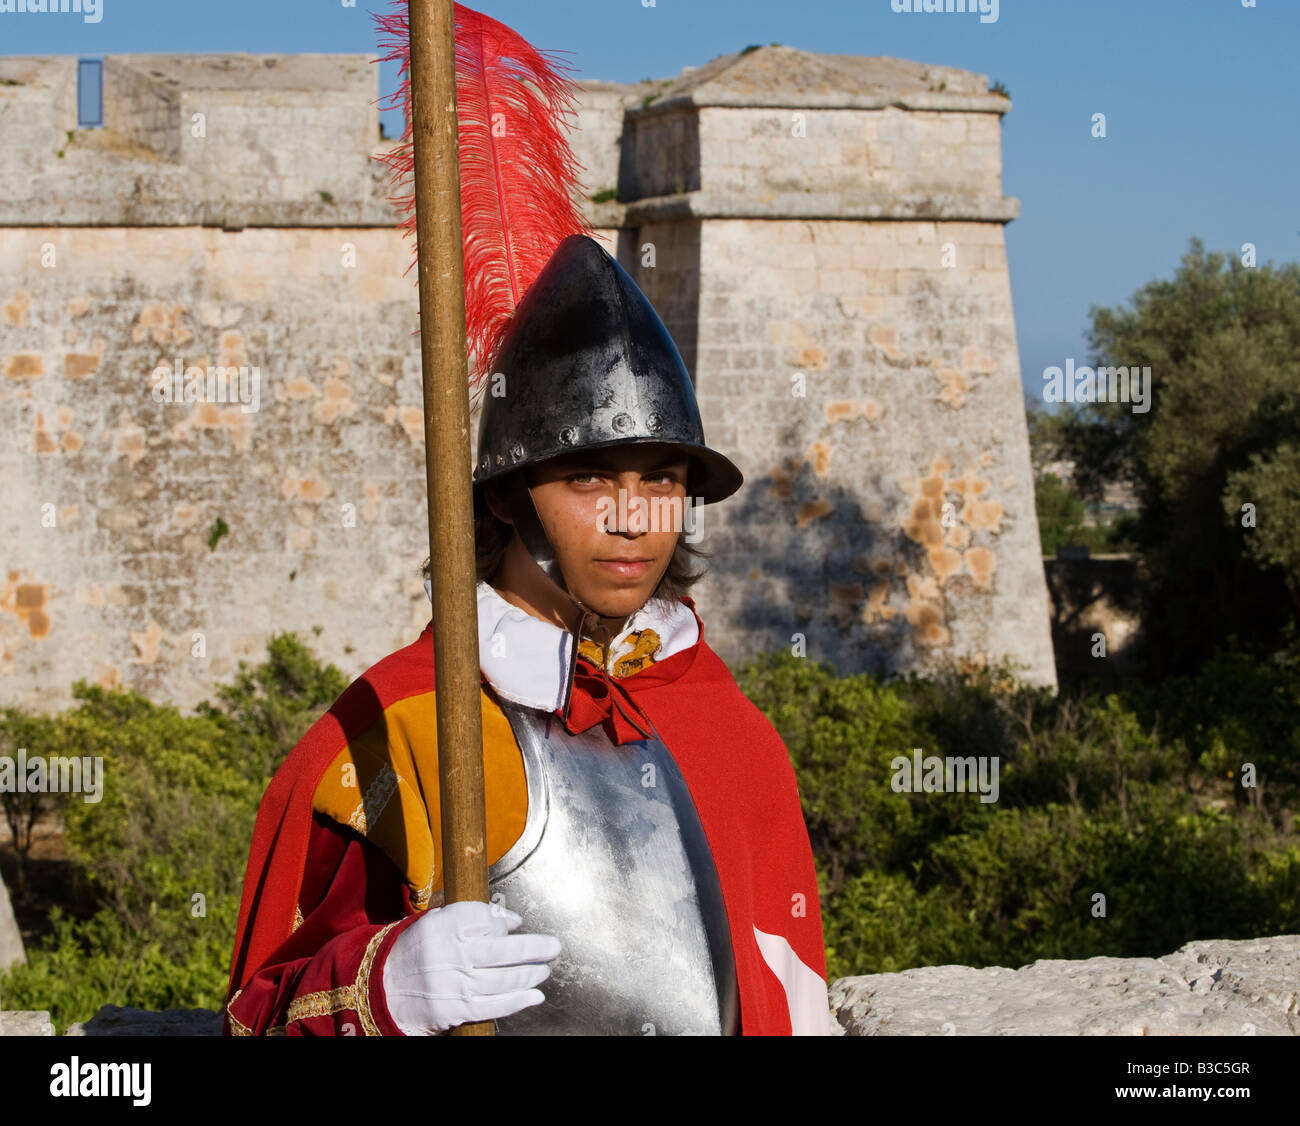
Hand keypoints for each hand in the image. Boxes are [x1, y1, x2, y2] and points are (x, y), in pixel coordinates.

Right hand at [381, 899, 560, 1034]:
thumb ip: (474, 917)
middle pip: (501, 950)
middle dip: (533, 949)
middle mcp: (450, 954)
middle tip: (553, 947)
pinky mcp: (455, 1009)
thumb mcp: (437, 922)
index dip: (504, 921)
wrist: (383, 986)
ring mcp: (454, 984)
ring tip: (544, 970)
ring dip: (529, 975)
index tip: (518, 923)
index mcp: (443, 926)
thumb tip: (512, 921)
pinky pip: (494, 1005)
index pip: (483, 918)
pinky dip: (518, 1001)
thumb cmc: (416, 950)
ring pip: (502, 980)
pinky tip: (534, 995)